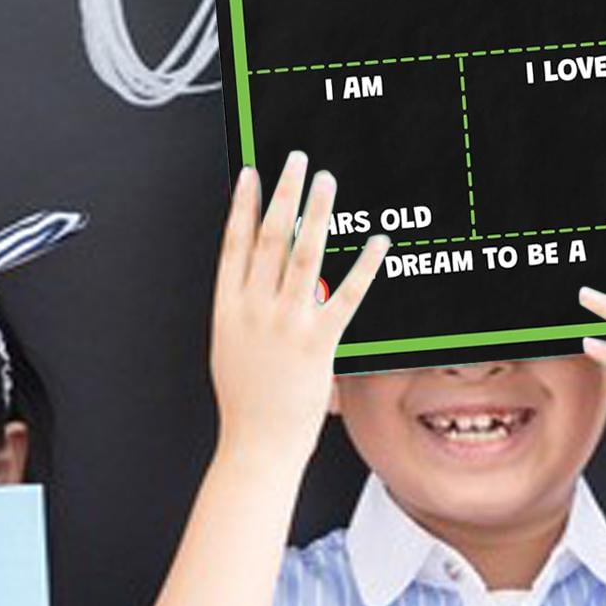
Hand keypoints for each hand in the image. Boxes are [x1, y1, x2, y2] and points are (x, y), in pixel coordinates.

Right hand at [210, 152, 388, 470]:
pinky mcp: (318, 343)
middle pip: (269, 237)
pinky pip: (345, 296)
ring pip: (302, 253)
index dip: (241, 205)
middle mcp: (255, 309)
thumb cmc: (246, 401)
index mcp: (228, 308)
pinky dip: (363, 266)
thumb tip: (256, 278)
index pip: (233, 243)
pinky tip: (377, 243)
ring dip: (316, 213)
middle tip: (296, 161)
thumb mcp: (230, 346)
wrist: (256, 444)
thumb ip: (243, 309)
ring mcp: (286, 324)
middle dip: (283, 193)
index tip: (250, 174)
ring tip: (326, 182)